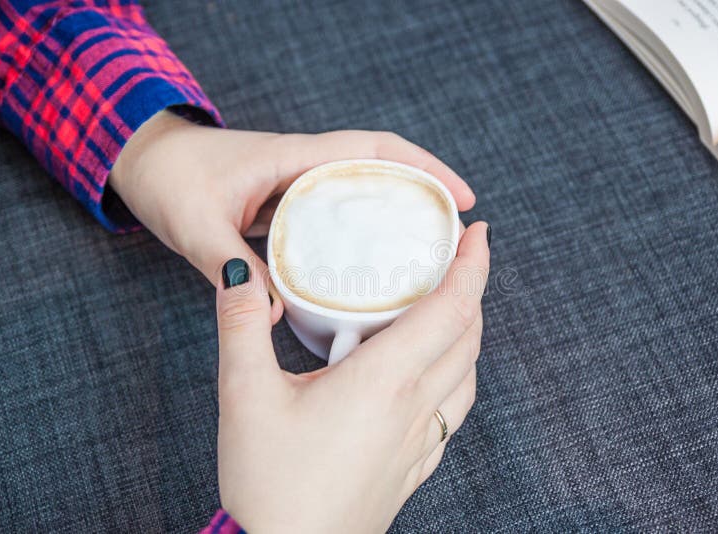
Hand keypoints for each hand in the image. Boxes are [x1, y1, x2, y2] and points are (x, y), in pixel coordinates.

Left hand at [110, 111, 475, 321]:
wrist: (144, 165)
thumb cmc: (168, 181)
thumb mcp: (196, 224)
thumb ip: (230, 265)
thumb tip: (272, 313)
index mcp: (294, 157)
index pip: (375, 151)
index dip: (424, 168)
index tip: (460, 197)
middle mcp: (304, 167)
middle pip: (381, 174)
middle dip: (424, 198)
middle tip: (454, 241)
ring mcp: (298, 187)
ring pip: (361, 197)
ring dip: (396, 219)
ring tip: (425, 262)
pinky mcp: (286, 207)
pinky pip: (336, 219)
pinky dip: (360, 238)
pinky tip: (368, 272)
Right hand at [215, 222, 488, 532]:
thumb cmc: (269, 486)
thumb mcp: (244, 397)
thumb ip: (242, 327)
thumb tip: (237, 272)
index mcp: (383, 381)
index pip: (451, 309)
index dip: (474, 265)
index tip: (480, 231)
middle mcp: (413, 407)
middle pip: (468, 335)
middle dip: (474, 288)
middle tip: (458, 257)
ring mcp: (418, 442)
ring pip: (468, 374)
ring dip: (469, 332)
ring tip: (447, 308)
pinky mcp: (411, 467)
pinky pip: (453, 410)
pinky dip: (458, 375)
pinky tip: (433, 375)